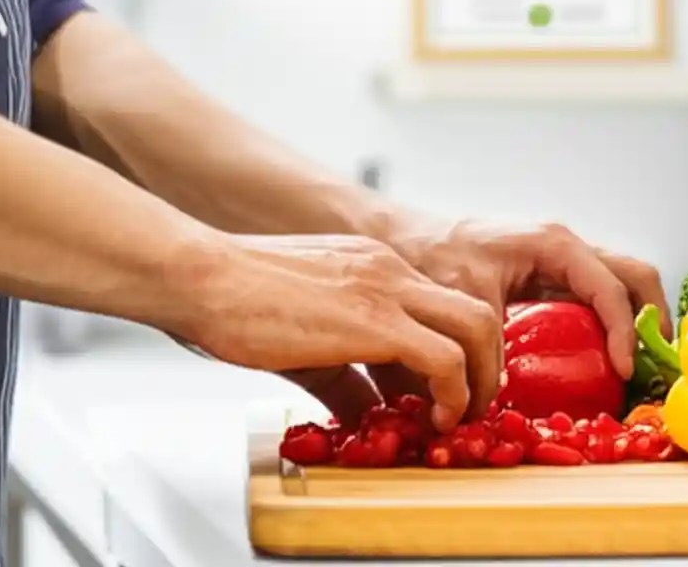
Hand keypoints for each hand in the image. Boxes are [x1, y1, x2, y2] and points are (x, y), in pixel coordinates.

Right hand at [172, 234, 500, 430]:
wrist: (198, 276)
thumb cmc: (233, 301)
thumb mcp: (303, 339)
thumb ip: (342, 375)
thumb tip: (363, 412)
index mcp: (376, 268)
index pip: (444, 309)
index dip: (459, 356)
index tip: (451, 392)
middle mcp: (391, 272)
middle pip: (478, 313)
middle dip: (488, 366)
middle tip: (474, 405)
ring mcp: (387, 291)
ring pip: (477, 327)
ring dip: (480, 380)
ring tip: (461, 416)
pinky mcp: (374, 321)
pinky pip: (443, 359)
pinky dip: (452, 393)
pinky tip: (433, 419)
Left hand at [389, 217, 673, 381]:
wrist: (405, 238)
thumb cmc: (432, 253)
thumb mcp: (464, 298)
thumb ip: (490, 343)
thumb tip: (503, 395)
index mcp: (555, 244)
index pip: (610, 288)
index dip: (624, 332)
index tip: (625, 372)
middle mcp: (568, 248)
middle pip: (635, 275)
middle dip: (653, 319)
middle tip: (655, 366)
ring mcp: (563, 262)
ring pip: (623, 283)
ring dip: (638, 322)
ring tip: (638, 368)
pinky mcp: (552, 278)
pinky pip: (597, 298)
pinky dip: (612, 325)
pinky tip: (604, 360)